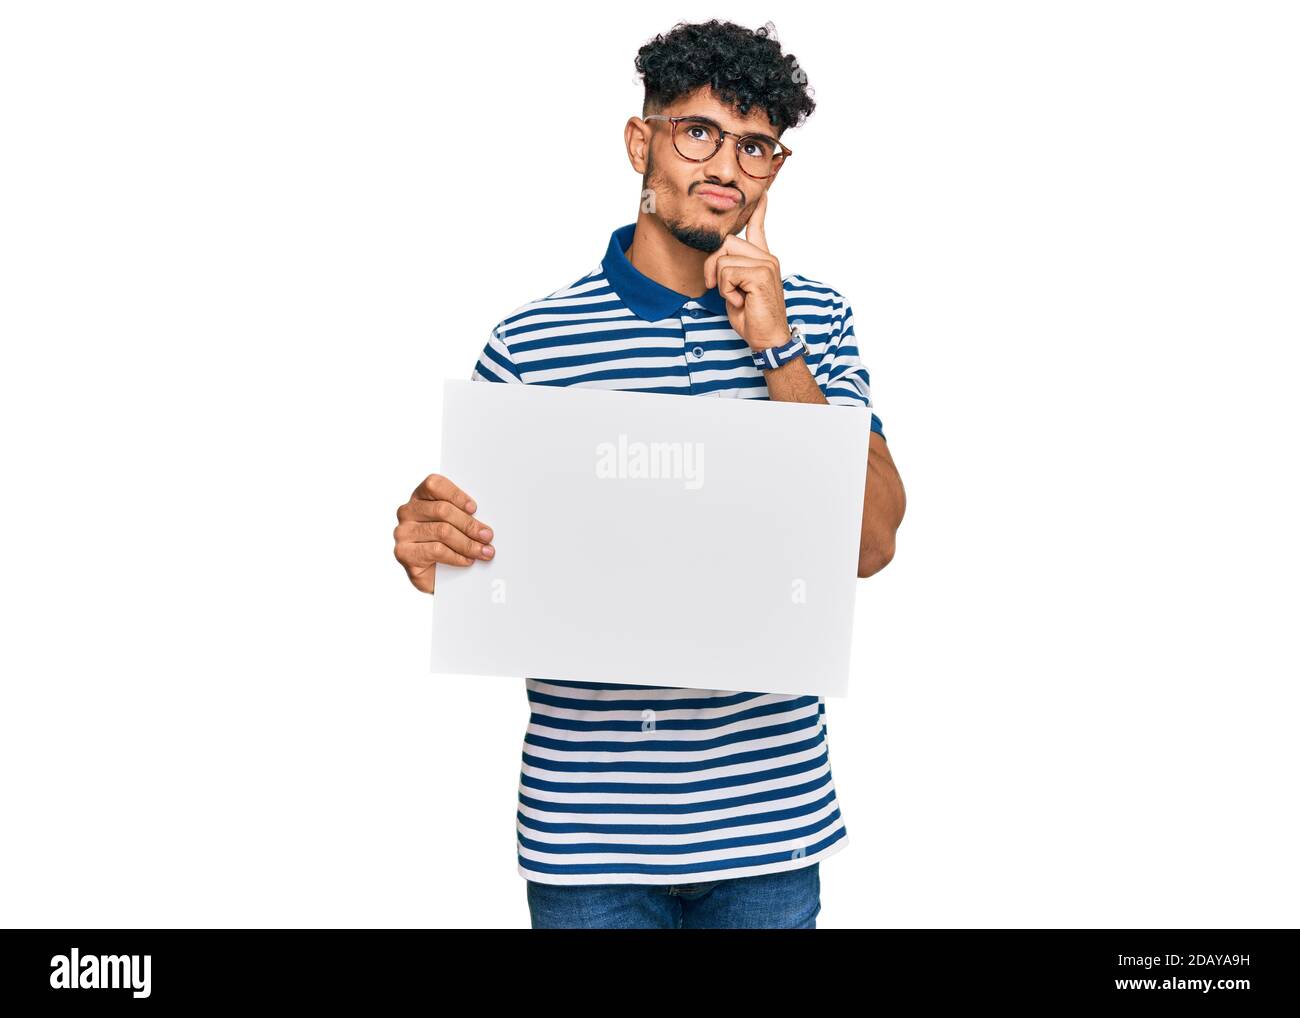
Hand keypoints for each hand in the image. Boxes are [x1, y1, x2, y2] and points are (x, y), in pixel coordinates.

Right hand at [393, 473, 494, 593]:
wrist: (435, 577)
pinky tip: (467, 560)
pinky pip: (436, 550)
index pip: (434, 484)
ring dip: (468, 543)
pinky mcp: (403, 553)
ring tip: (483, 551)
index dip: (456, 495)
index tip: (474, 508)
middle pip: (442, 510)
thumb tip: (483, 522)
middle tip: (487, 535)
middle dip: (469, 524)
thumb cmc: (447, 545)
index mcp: (420, 497)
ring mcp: (403, 532)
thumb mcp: (455, 525)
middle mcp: (407, 512)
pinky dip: (457, 556)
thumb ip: (463, 516)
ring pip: (442, 531)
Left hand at [702, 188, 790, 349]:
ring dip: (720, 283)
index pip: (757, 228)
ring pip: (723, 259)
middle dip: (711, 266)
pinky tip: (741, 300)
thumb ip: (731, 271)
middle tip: (715, 286)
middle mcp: (766, 257)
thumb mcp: (737, 290)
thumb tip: (718, 260)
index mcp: (762, 259)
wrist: (768, 339)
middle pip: (725, 243)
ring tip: (736, 297)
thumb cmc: (752, 317)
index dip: (757, 210)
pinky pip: (727, 272)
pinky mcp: (761, 274)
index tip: (762, 193)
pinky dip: (726, 290)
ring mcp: (766, 264)